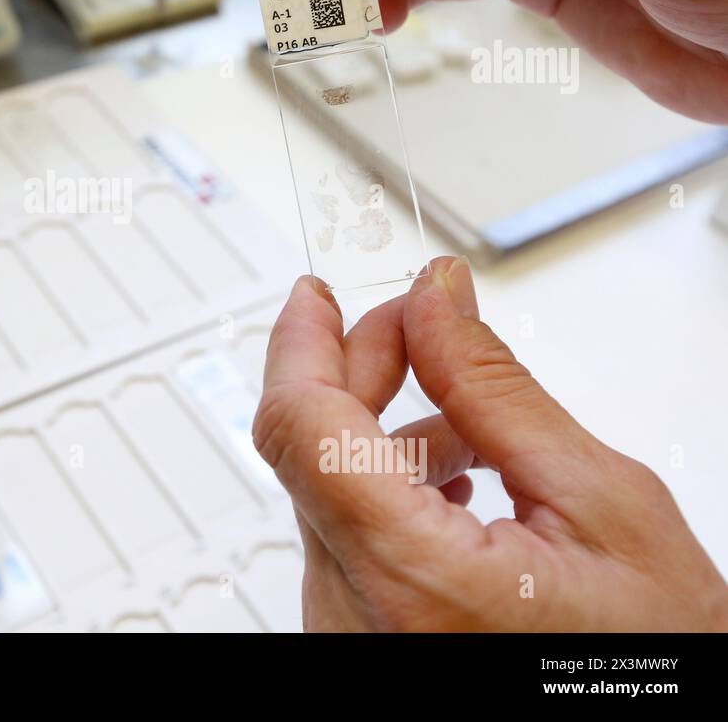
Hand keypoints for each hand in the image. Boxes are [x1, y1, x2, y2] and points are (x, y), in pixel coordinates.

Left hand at [253, 257, 727, 630]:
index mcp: (414, 580)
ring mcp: (345, 629)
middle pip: (309, 452)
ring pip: (324, 490)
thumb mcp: (603, 504)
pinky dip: (385, 490)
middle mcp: (354, 615)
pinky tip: (454, 483)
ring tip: (469, 424)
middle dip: (356, 372)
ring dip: (381, 435)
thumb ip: (497, 391)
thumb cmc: (652, 658)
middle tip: (412, 325)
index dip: (302, 345)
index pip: (304, 430)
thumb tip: (435, 302)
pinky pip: (341, 536)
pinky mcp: (352, 635)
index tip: (317, 296)